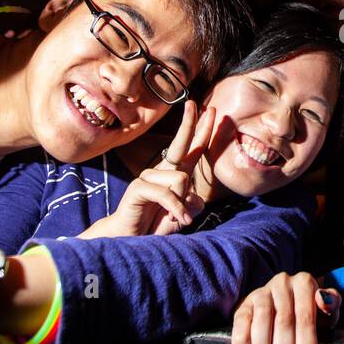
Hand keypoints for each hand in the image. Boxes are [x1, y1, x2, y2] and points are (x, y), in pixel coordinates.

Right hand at [79, 101, 214, 237]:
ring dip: (183, 203)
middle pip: (180, 143)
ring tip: (177, 218)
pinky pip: (167, 194)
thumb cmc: (157, 224)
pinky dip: (176, 209)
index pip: (192, 147)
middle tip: (195, 103)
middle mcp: (162, 170)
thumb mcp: (183, 214)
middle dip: (190, 123)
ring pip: (182, 179)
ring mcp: (149, 176)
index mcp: (175, 173)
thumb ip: (193, 204)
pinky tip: (177, 220)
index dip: (201, 129)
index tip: (209, 110)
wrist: (133, 239)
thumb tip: (195, 197)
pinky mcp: (139, 187)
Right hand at [230, 271, 340, 343]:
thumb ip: (333, 304)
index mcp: (304, 283)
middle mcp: (282, 283)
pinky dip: (242, 342)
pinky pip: (240, 322)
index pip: (306, 319)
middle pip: (283, 322)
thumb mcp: (328, 310)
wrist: (290, 304)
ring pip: (261, 321)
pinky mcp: (245, 303)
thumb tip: (324, 301)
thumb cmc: (313, 313)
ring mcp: (262, 292)